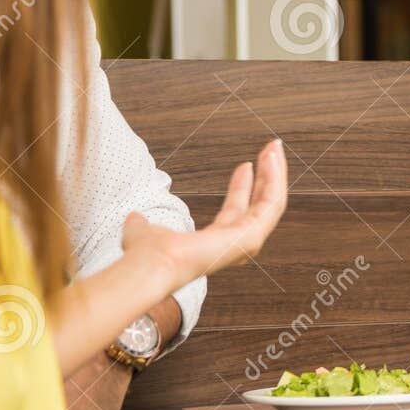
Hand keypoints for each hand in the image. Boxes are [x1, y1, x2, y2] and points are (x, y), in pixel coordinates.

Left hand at [121, 138, 287, 289]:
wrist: (155, 261)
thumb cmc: (149, 254)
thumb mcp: (144, 231)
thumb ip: (142, 223)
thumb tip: (134, 217)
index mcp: (214, 243)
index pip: (236, 211)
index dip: (242, 186)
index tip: (245, 166)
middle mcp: (236, 244)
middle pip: (260, 205)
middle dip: (267, 176)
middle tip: (271, 150)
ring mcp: (247, 242)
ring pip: (272, 202)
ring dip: (275, 173)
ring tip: (275, 148)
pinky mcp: (252, 235)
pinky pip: (271, 203)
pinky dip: (274, 179)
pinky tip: (271, 160)